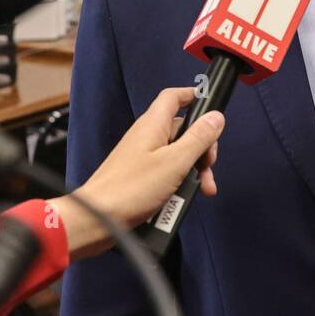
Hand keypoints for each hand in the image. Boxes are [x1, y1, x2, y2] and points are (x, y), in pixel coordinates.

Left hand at [48, 87, 223, 259]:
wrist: (99, 219)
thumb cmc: (129, 190)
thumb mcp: (175, 162)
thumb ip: (198, 138)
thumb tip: (215, 118)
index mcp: (153, 125)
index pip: (174, 97)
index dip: (193, 96)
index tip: (211, 104)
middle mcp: (147, 137)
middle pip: (183, 130)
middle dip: (202, 147)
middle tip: (208, 166)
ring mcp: (144, 156)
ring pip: (178, 154)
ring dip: (194, 170)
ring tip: (201, 188)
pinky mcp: (142, 175)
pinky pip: (168, 172)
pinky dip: (180, 182)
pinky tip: (183, 197)